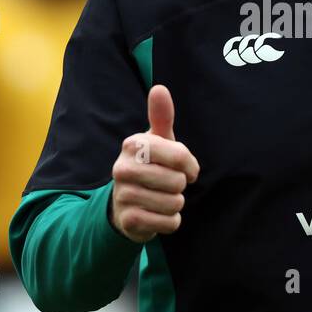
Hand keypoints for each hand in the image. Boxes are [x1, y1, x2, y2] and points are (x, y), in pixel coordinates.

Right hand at [110, 85, 199, 242]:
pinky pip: (169, 222)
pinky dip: (170, 221)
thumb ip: (161, 116)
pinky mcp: (129, 220)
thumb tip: (159, 88)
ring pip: (175, 203)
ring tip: (162, 198)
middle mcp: (122, 169)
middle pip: (178, 182)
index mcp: (132, 145)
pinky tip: (158, 214)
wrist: (125, 204)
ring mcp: (124, 195)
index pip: (180, 156)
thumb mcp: (157, 141)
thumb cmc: (150, 166)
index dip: (189, 165)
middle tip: (167, 184)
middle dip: (180, 186)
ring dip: (175, 204)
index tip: (185, 168)